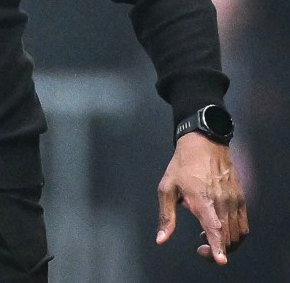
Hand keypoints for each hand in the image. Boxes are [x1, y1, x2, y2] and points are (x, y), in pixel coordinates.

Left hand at [155, 133, 248, 264]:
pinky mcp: (242, 199)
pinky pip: (243, 224)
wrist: (205, 143)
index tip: (220, 260)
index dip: (217, 246)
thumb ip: (166, 216)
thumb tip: (161, 239)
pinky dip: (235, 234)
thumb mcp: (166, 188)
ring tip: (207, 238)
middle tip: (200, 249)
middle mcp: (223, 202)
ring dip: (226, 243)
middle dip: (216, 250)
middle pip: (228, 237)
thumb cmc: (182, 166)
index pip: (214, 228)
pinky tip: (220, 229)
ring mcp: (235, 200)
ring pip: (238, 233)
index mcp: (202, 200)